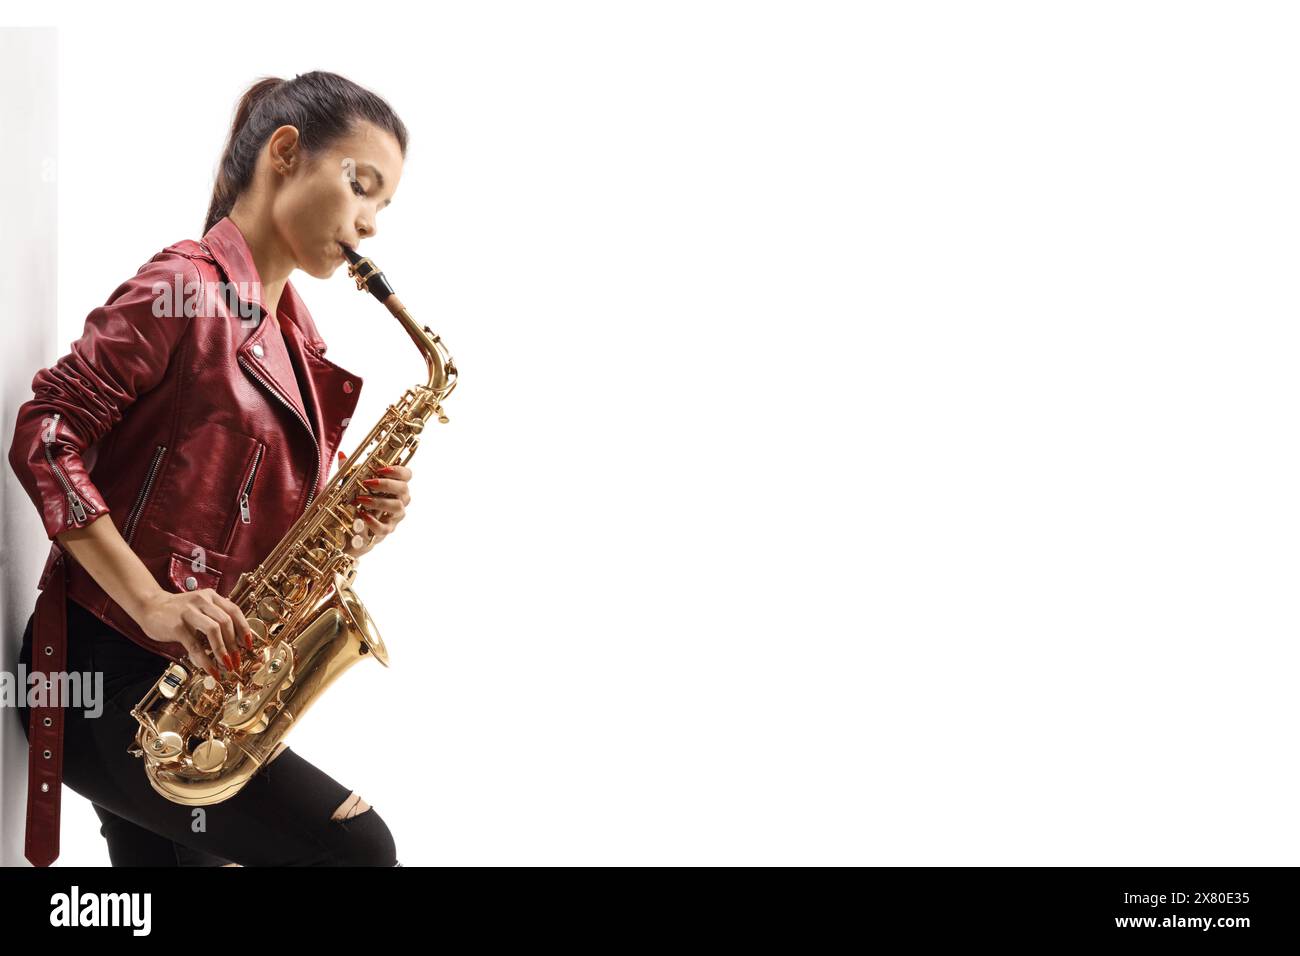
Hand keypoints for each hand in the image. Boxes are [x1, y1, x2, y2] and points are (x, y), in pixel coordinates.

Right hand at [134, 588, 253, 680]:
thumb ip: (214, 619)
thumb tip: (234, 644)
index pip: (234, 611)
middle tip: (237, 661)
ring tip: (227, 665)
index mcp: (211, 597)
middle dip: (234, 644)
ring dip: (223, 651)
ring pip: (214, 630)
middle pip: (226, 622)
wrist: (149, 605)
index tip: (249, 645)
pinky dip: (205, 659)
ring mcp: (189, 612)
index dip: (244, 629)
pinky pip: (195, 645)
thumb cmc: (177, 611)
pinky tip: (210, 669)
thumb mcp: (199, 609)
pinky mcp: (177, 626)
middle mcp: (202, 601)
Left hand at [345, 461, 412, 557]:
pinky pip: (385, 528)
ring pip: (397, 507)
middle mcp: (400, 500)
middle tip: (368, 483)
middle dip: (386, 484)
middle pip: (404, 489)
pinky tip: (362, 515)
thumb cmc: (356, 503)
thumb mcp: (350, 485)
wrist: (349, 530)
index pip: (407, 475)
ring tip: (361, 499)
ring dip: (379, 502)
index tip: (381, 469)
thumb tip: (342, 455)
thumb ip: (348, 471)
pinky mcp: (386, 531)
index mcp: (395, 486)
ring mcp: (394, 517)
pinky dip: (373, 521)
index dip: (397, 470)